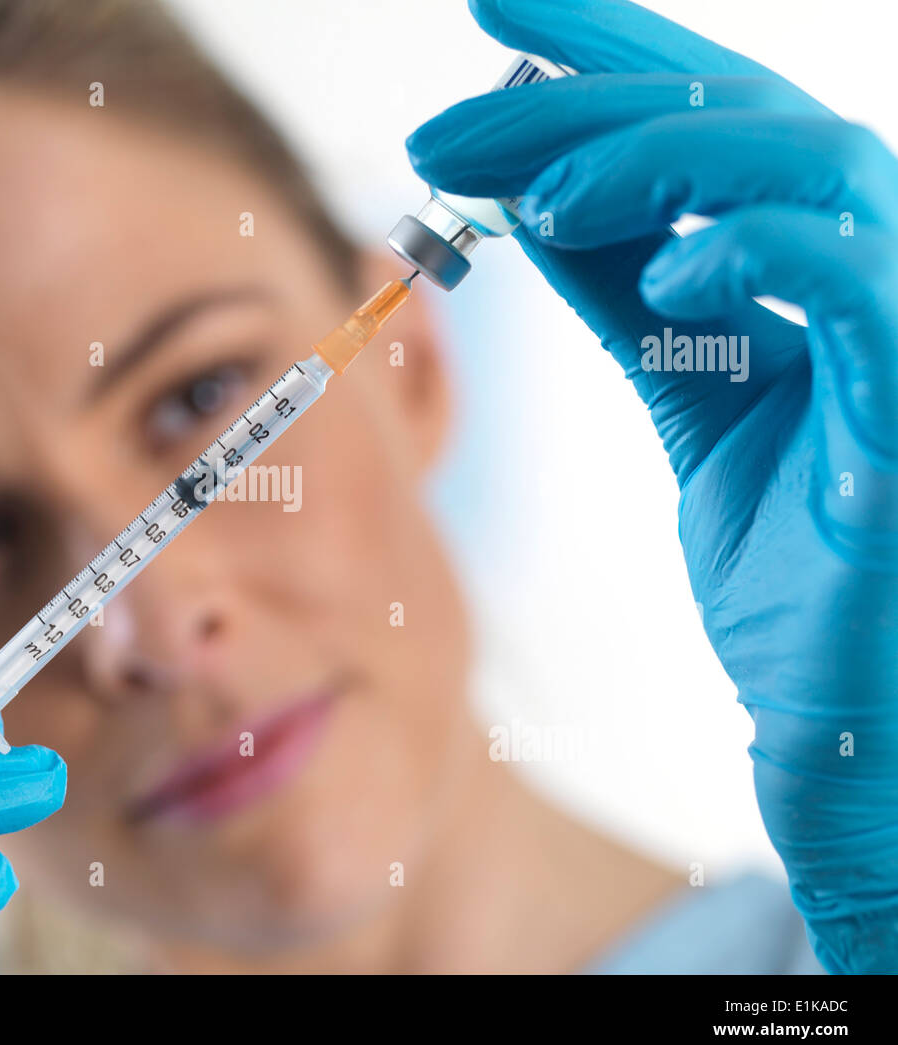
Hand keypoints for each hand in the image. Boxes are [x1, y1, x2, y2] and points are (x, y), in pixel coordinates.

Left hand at [407, 0, 897, 972]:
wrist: (854, 715)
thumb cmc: (790, 567)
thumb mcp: (695, 402)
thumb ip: (633, 301)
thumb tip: (541, 200)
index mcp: (815, 264)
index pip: (708, 120)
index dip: (605, 55)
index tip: (491, 22)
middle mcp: (873, 264)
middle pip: (741, 116)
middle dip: (586, 97)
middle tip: (449, 120)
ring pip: (804, 164)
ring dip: (656, 158)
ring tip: (541, 196)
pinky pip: (857, 287)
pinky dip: (757, 256)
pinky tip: (661, 274)